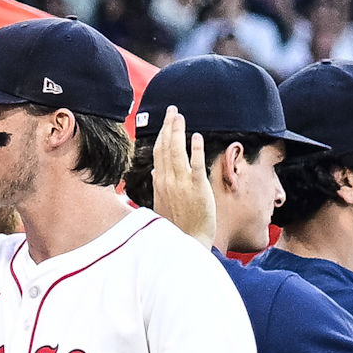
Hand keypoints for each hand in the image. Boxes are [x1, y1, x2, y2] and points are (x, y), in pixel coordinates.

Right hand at [145, 108, 212, 240]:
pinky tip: (195, 136)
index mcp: (159, 182)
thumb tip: (156, 171)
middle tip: (172, 110)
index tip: (165, 123)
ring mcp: (181, 183)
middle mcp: (167, 180)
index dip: (162, 135)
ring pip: (176, 151)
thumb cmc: (176, 226)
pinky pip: (194, 164)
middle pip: (165, 146)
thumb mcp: (162, 203)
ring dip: (177, 131)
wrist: (186, 242)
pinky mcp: (196, 188)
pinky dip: (194, 149)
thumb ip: (159, 184)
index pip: (158, 152)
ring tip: (180, 116)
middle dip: (168, 126)